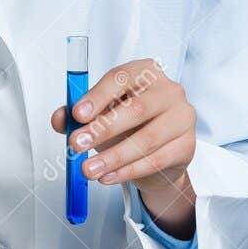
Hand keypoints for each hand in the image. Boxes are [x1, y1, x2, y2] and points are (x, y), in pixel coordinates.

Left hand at [50, 58, 196, 235]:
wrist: (158, 150)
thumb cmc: (129, 123)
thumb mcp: (101, 114)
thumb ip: (77, 114)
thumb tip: (60, 119)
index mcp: (145, 72)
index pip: (121, 78)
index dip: (98, 96)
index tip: (77, 114)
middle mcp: (169, 90)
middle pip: (137, 109)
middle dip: (102, 129)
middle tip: (76, 145)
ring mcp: (183, 117)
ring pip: (146, 140)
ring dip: (113, 157)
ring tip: (88, 169)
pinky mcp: (187, 146)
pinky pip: (155, 161)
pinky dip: (128, 171)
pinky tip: (108, 176)